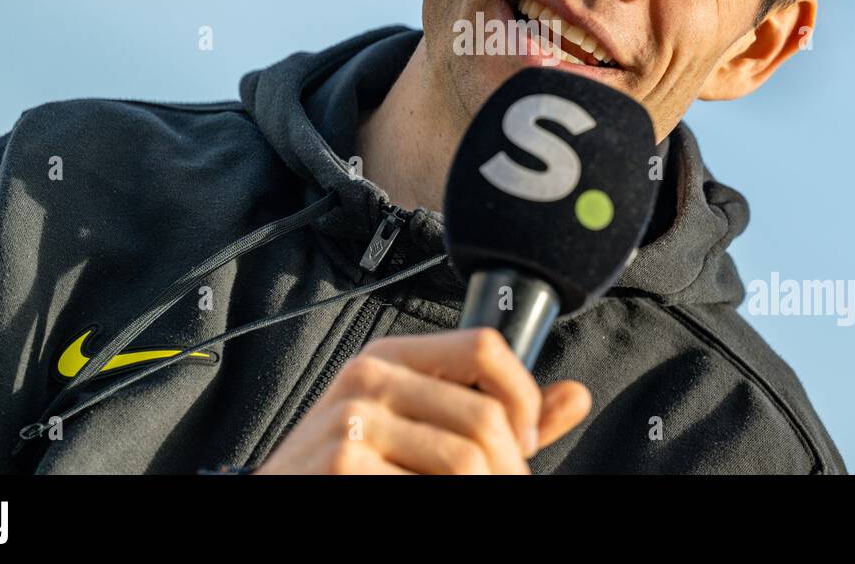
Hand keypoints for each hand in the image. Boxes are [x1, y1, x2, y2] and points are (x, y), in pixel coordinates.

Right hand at [252, 327, 590, 473]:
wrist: (279, 505)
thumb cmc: (348, 476)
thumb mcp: (419, 431)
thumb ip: (497, 415)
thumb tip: (576, 396)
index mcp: (390, 358)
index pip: (485, 346)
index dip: (523, 397)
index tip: (526, 442)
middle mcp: (368, 377)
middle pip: (484, 415)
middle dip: (510, 467)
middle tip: (506, 489)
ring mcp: (351, 420)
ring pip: (465, 459)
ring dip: (487, 490)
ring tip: (476, 504)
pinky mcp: (341, 464)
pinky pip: (426, 489)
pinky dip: (443, 506)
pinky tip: (423, 507)